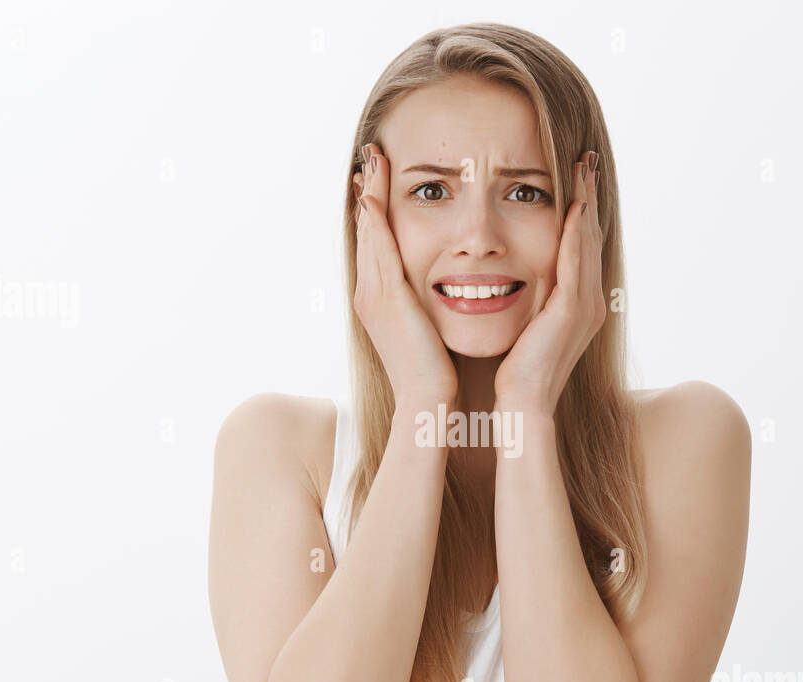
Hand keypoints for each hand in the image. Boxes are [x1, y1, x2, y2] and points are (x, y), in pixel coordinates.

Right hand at [353, 143, 457, 406]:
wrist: (426, 400)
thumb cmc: (433, 374)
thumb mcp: (426, 331)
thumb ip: (425, 307)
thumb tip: (437, 289)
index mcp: (379, 300)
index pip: (375, 245)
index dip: (373, 212)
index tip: (376, 183)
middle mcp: (369, 293)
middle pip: (365, 232)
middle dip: (366, 194)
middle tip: (368, 159)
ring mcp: (373, 295)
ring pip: (367, 234)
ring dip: (368, 196)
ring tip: (371, 163)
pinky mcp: (386, 298)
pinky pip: (377, 250)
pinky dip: (373, 221)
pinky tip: (374, 196)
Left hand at [494, 151, 605, 414]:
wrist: (522, 407)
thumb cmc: (515, 375)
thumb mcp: (525, 328)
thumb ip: (528, 302)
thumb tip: (512, 280)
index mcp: (578, 306)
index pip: (579, 247)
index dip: (580, 211)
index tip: (575, 178)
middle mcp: (590, 302)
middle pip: (590, 237)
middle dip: (588, 196)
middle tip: (586, 160)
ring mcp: (585, 307)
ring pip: (587, 243)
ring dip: (585, 202)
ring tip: (582, 169)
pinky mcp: (572, 313)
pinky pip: (576, 263)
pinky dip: (575, 233)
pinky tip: (574, 207)